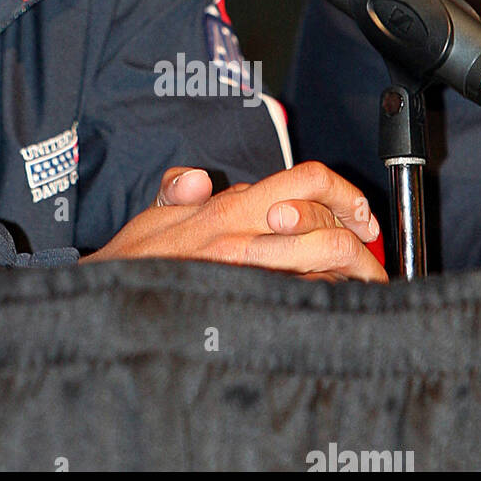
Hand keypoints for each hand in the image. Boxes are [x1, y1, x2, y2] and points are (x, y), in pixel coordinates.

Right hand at [80, 160, 386, 282]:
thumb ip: (178, 192)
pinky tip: (328, 298)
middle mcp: (244, 232)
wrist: (114, 303)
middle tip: (366, 246)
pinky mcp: (254, 300)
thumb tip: (199, 176)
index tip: (358, 211)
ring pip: (325, 255)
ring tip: (360, 278)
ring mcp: (250, 269)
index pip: (306, 180)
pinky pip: (309, 293)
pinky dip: (327, 293)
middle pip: (325, 218)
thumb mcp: (151, 216)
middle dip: (357, 234)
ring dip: (352, 268)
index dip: (344, 192)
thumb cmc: (133, 263)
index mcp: (228, 205)